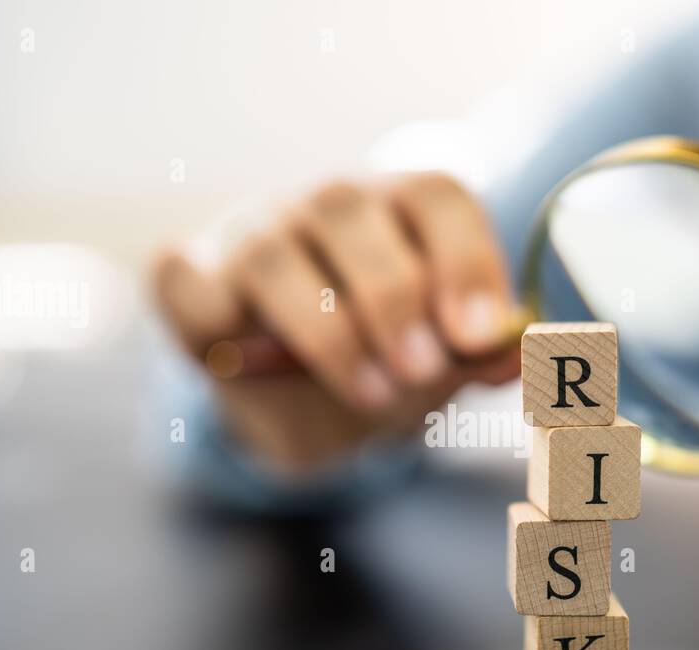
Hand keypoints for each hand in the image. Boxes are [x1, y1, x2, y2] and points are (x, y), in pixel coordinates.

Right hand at [152, 173, 520, 473]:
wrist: (288, 403)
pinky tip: (245, 366)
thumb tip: (513, 356)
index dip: (464, 258)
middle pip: (350, 210)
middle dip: (393, 296)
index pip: (435, 196)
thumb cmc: (375, 366)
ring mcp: (248, 233)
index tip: (479, 332)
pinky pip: (188, 283)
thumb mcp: (432, 370)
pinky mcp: (184, 275)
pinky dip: (217, 323)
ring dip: (326, 327)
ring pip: (273, 251)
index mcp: (398, 211)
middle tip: (422, 369)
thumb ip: (470, 358)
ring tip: (369, 393)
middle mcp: (322, 207)